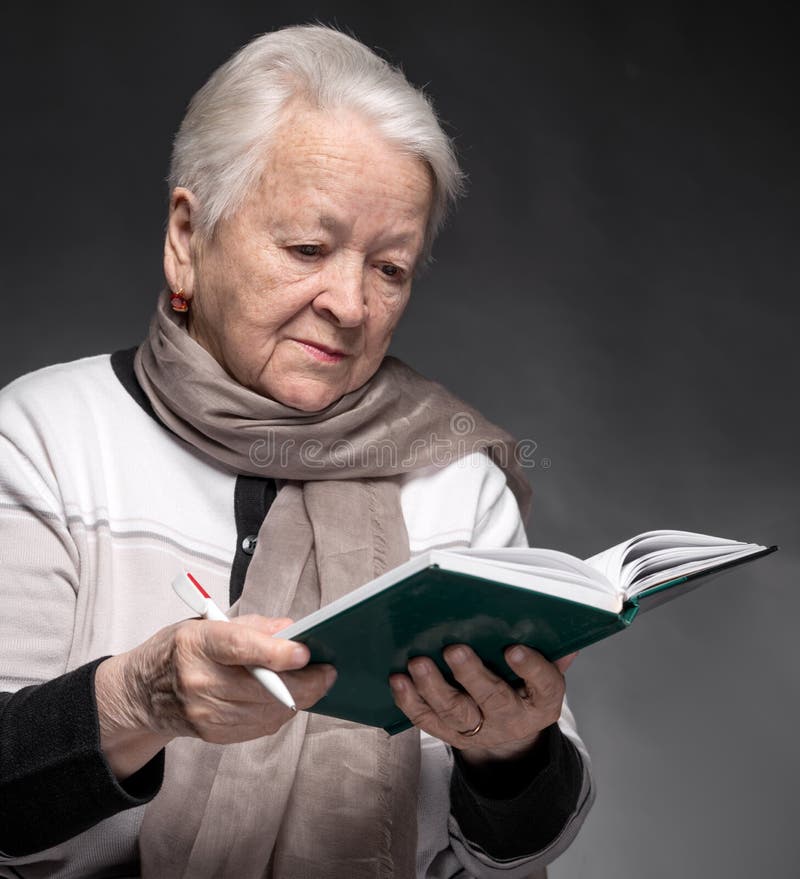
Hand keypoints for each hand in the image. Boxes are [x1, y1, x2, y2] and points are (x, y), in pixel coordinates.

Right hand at [95, 614, 335, 777]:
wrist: (140, 692)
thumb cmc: (178, 650)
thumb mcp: (206, 622)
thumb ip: (253, 626)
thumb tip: (290, 630)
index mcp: (197, 644)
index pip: (240, 648)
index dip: (277, 652)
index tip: (305, 652)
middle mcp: (199, 682)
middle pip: (263, 688)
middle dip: (305, 682)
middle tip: (328, 672)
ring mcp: (205, 713)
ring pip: (267, 711)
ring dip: (299, 698)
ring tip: (315, 682)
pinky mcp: (213, 734)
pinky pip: (260, 726)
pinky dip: (280, 712)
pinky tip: (289, 698)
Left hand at [389, 645, 576, 763]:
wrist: (510, 734)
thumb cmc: (525, 686)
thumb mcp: (544, 672)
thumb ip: (551, 650)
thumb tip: (559, 620)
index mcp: (542, 702)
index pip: (544, 685)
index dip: (532, 668)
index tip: (515, 649)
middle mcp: (512, 719)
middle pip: (493, 700)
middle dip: (472, 675)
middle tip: (454, 649)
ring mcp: (478, 731)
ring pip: (455, 713)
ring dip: (433, 687)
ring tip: (418, 662)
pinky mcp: (449, 734)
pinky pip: (427, 721)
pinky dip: (410, 701)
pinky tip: (398, 679)